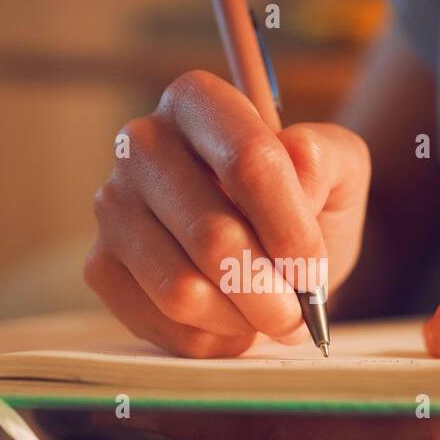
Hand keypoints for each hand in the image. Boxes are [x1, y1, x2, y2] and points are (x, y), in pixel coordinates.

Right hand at [84, 70, 370, 356]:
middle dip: (270, 292)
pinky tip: (231, 320)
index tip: (312, 273)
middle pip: (212, 236)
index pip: (248, 161)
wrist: (270, 247)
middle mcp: (141, 143)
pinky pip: (160, 322)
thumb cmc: (305, 202)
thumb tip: (297, 176)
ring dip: (241, 319)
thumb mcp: (338, 167)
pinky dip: (210, 338)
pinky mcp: (101, 264)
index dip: (289, 230)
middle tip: (298, 314)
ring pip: (181, 290)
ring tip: (267, 315)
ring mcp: (113, 206)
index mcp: (199, 101)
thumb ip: (327, 160)